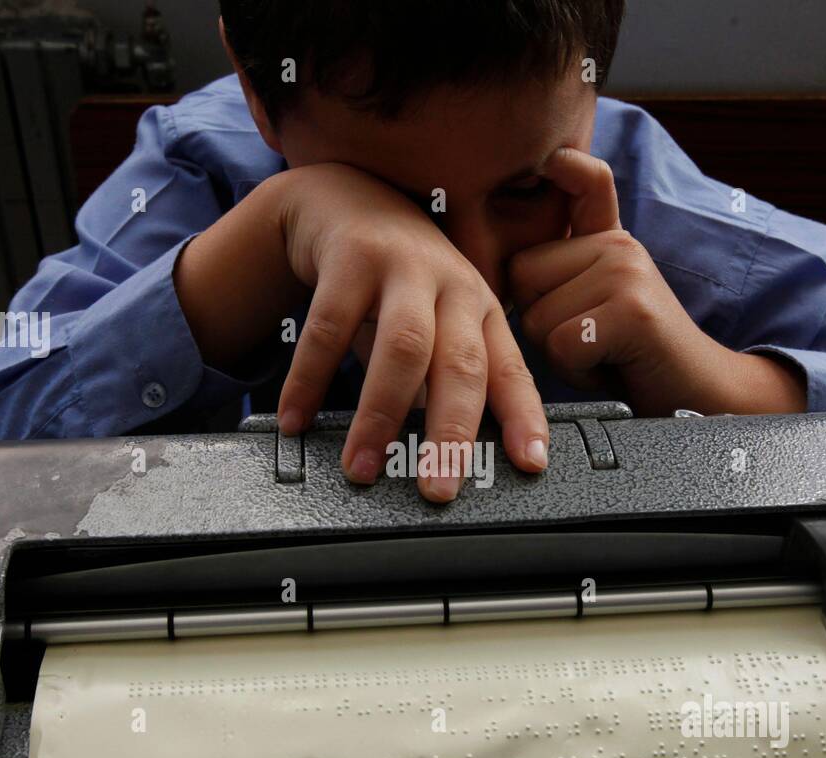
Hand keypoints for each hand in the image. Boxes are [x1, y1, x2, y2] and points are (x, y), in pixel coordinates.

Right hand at [273, 163, 548, 500]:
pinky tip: (296, 419)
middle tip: (437, 490)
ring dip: (380, 416)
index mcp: (481, 311)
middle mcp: (452, 287)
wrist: (343, 198)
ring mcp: (404, 267)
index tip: (530, 465)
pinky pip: (328, 328)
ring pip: (402, 349)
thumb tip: (447, 457)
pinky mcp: (351, 257)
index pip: (510, 372)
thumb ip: (442, 383)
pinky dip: (309, 381)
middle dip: (452, 432)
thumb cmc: (398, 279)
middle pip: (461, 365)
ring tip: (361, 469)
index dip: (523, 419)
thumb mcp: (435, 323)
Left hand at [508, 148, 805, 415]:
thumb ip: (564, 276)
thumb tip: (511, 261)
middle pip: (523, 276)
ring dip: (562, 355)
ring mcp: (626, 271)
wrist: (702, 396)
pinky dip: (580, 372)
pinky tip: (614, 366)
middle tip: (591, 340)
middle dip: (542, 324)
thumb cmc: (635, 360)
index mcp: (608, 240)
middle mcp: (618, 245)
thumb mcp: (599, 306)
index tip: (556, 154)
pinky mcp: (632, 308)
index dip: (564, 179)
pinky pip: (561, 345)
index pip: (573, 197)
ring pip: (537, 319)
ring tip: (605, 354)